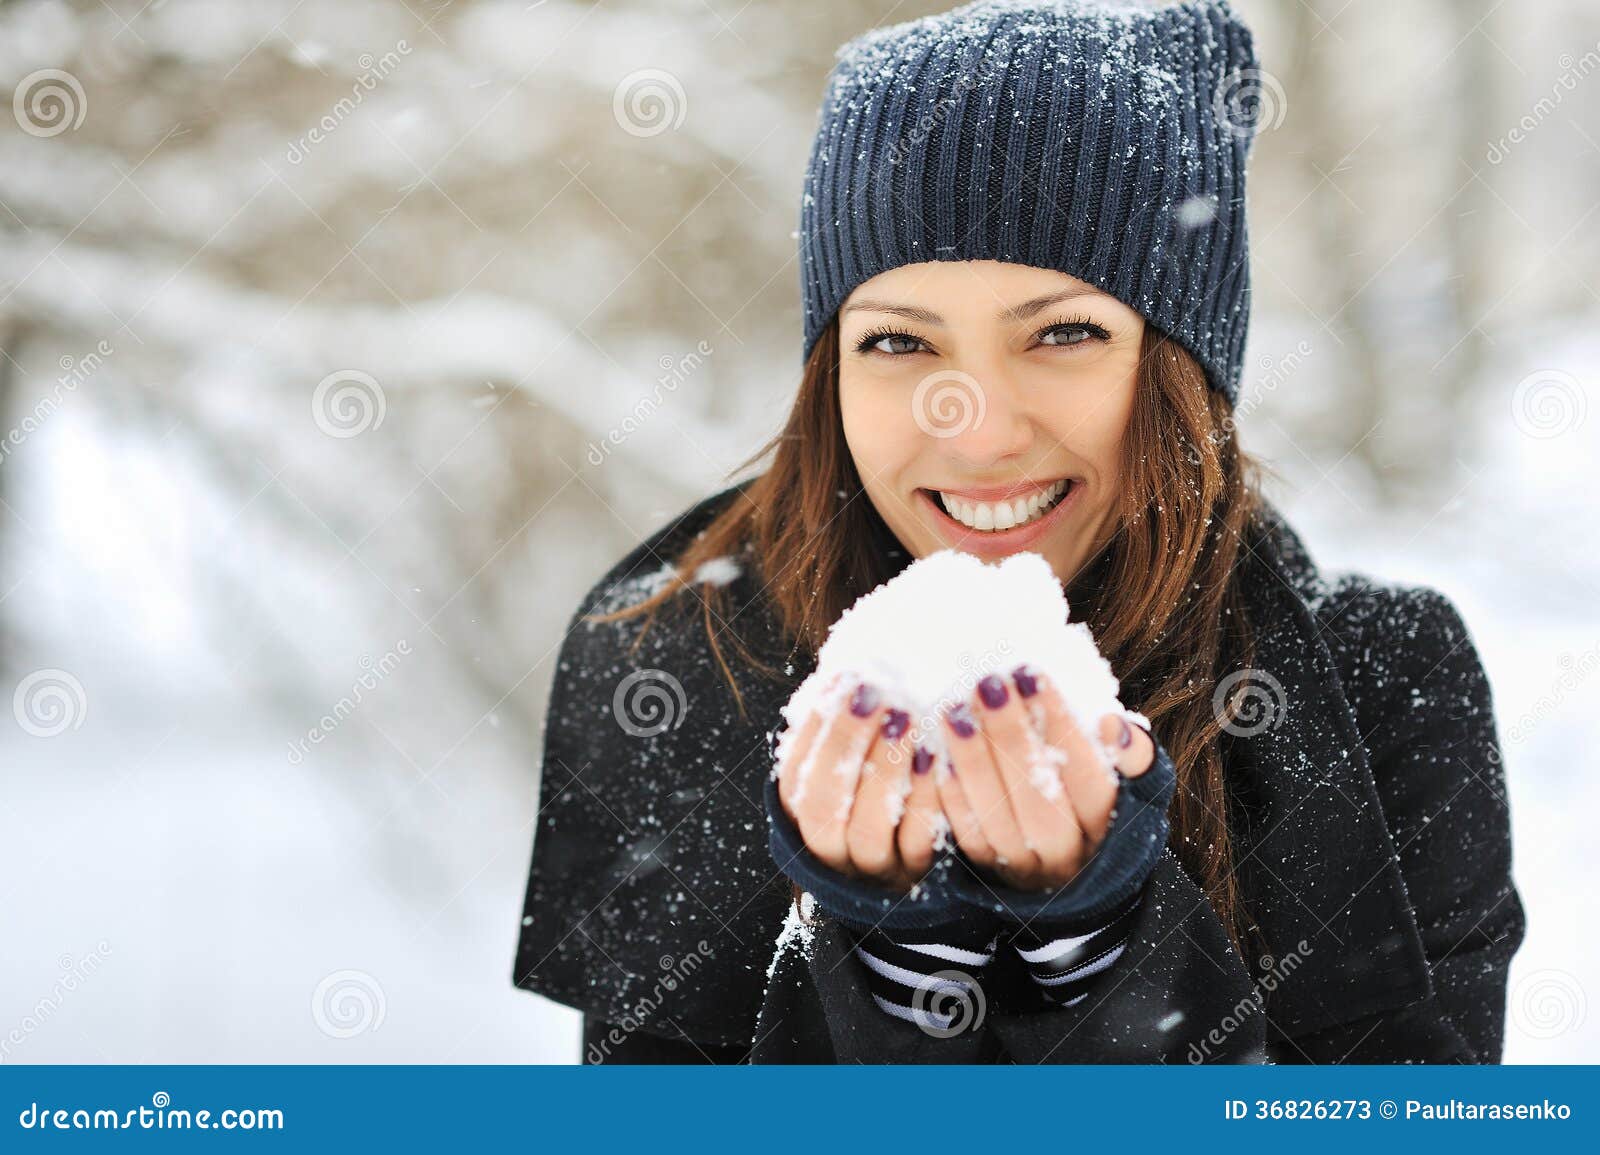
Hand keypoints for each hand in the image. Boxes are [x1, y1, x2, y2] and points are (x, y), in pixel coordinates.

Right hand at [775, 675, 944, 892]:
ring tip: (909, 719)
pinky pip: (919, 841)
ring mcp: (871, 866)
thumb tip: (849, 669)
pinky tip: (939, 755)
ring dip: (887, 771)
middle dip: (847, 745)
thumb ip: (841, 721)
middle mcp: (828, 845)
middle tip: (877, 695)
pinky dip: (928, 797)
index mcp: (801, 808)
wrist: (912, 847)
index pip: (797, 772)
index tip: (847, 681)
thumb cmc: (874, 779)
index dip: (820, 728)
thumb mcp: (849, 753)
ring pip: (868, 829)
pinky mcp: (916, 873)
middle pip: (824, 804)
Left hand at [933, 664, 1155, 891]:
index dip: (1059, 724)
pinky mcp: (987, 869)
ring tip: (955, 710)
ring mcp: (1024, 865)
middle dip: (1011, 735)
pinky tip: (939, 755)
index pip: (1087, 774)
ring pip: (997, 815)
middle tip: (987, 683)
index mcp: (1107, 823)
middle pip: (1039, 796)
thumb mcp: (1124, 779)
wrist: (1060, 862)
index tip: (1031, 674)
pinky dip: (953, 793)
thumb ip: (1130, 754)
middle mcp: (1067, 852)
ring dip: (973, 759)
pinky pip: (967, 834)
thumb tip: (1113, 726)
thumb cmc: (1089, 795)